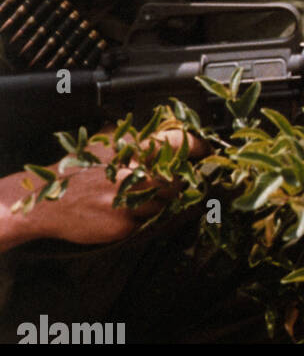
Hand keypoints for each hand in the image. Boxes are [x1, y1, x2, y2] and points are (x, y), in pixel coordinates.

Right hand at [0, 126, 205, 251]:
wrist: (46, 203)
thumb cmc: (77, 170)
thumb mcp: (104, 142)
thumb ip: (134, 136)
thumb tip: (166, 129)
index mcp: (130, 149)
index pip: (176, 141)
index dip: (196, 145)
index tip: (204, 148)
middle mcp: (132, 174)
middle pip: (177, 177)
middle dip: (180, 179)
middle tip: (178, 178)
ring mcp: (128, 203)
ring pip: (165, 202)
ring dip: (161, 200)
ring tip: (143, 195)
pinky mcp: (123, 226)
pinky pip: (147, 222)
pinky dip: (143, 217)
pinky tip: (128, 210)